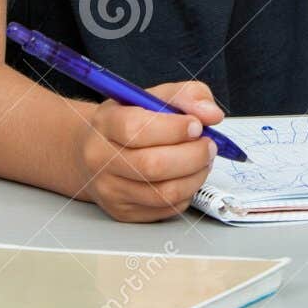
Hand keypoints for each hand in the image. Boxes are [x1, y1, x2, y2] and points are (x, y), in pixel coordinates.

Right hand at [74, 79, 225, 222]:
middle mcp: (101, 159)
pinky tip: (188, 176)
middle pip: (152, 165)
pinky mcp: (123, 212)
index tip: (197, 125)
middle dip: (193, 155)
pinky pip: (166, 209)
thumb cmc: (131, 120)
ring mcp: (110, 190)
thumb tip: (211, 114)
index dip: (174, 129)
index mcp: (107, 123)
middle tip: (209, 145)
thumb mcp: (155, 96)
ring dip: (196, 176)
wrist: (96, 151)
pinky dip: (187, 192)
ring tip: (204, 160)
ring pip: (163, 193)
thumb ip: (187, 96)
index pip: (136, 129)